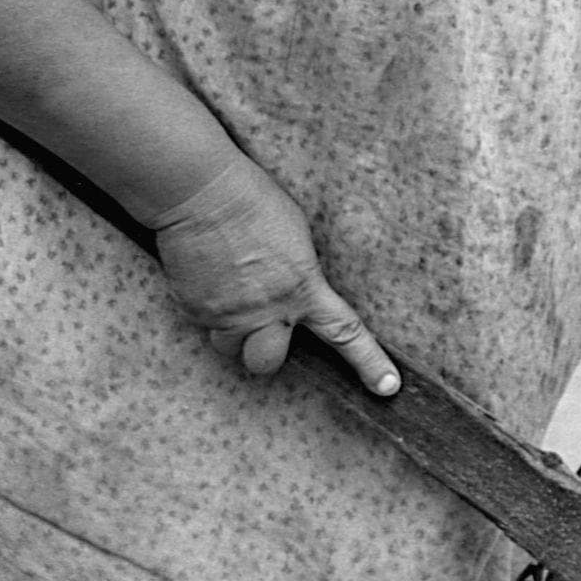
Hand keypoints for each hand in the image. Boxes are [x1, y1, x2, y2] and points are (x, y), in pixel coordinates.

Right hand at [151, 154, 399, 394]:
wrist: (202, 192)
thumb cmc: (254, 202)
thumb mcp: (297, 236)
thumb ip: (301, 276)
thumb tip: (298, 295)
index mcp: (302, 287)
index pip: (345, 333)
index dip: (368, 363)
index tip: (387, 387)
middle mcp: (267, 310)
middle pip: (266, 363)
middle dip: (265, 350)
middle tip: (261, 325)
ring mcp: (227, 314)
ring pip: (229, 348)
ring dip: (231, 331)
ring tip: (227, 292)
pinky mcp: (194, 309)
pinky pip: (203, 325)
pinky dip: (206, 308)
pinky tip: (207, 276)